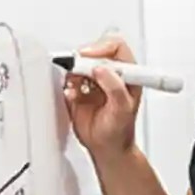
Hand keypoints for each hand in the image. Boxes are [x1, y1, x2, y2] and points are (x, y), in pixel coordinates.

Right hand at [62, 35, 141, 158]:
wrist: (106, 147)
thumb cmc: (119, 130)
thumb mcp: (122, 109)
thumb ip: (115, 88)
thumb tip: (102, 69)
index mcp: (127, 74)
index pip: (116, 47)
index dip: (101, 48)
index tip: (89, 57)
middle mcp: (110, 74)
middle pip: (95, 52)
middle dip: (84, 60)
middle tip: (77, 72)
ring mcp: (94, 81)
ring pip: (80, 64)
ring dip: (74, 73)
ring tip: (76, 87)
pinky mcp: (79, 90)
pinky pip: (69, 80)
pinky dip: (67, 85)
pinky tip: (73, 96)